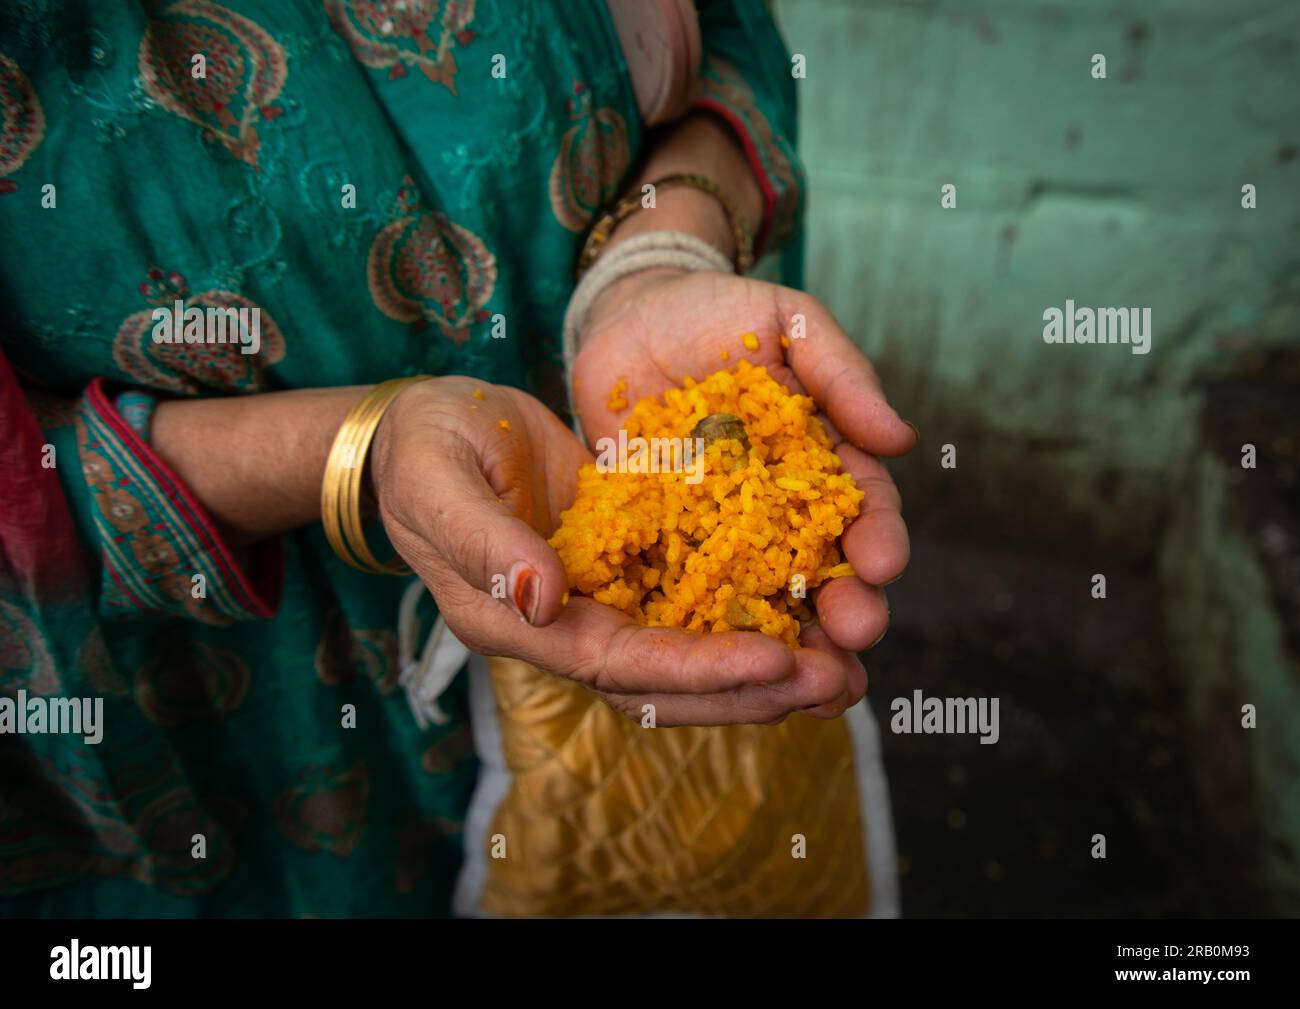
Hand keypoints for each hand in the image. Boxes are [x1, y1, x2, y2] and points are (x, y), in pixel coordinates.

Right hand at [369, 376, 856, 724]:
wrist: (423, 433)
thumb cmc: (421, 450)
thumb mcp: (438, 482)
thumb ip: (485, 543)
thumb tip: (543, 600)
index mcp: (518, 622)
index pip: (617, 665)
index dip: (697, 669)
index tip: (776, 659)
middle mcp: (566, 628)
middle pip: (668, 683)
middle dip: (752, 688)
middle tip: (837, 680)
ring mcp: (599, 600)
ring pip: (690, 653)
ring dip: (764, 666)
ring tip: (844, 666)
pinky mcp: (626, 564)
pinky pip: (692, 602)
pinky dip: (748, 613)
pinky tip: (808, 608)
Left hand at [573, 269, 917, 712]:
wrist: (628, 312)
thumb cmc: (716, 309)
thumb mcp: (788, 321)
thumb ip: (841, 375)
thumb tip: (902, 440)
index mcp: (821, 459)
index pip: (862, 506)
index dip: (878, 536)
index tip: (884, 564)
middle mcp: (778, 505)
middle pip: (821, 566)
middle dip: (845, 605)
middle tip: (855, 635)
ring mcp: (720, 528)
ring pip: (762, 594)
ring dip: (789, 638)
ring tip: (808, 679)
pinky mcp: (662, 539)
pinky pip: (684, 588)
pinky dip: (706, 631)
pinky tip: (718, 667)